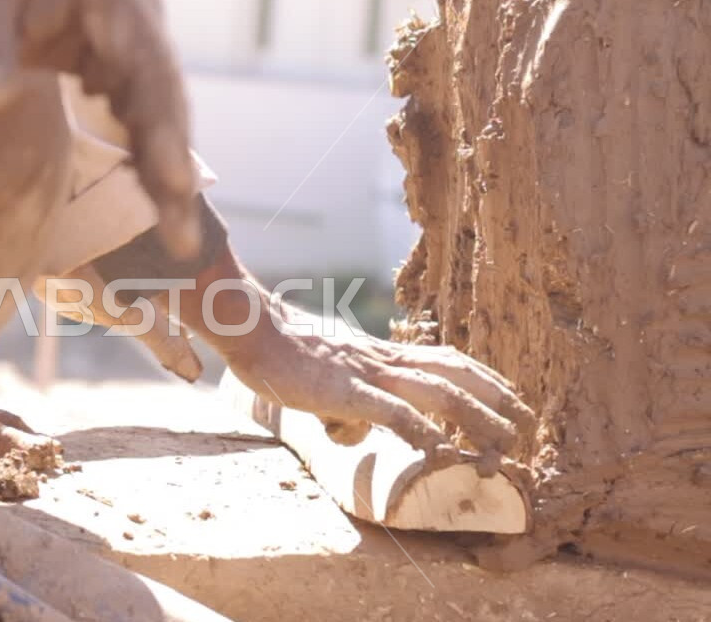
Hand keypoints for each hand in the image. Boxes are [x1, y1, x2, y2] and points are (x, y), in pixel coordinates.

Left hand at [0, 0, 202, 260]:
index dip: (164, 128)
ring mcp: (120, 58)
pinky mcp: (102, 81)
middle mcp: (132, 31)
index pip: (152, 67)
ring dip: (158, 181)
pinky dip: (132, 171)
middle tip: (180, 240)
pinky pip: (126, 129)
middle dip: (171, 173)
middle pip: (162, 106)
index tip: (172, 181)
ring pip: (150, 123)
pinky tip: (139, 215)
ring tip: (174, 241)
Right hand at [239, 331, 535, 472]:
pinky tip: (440, 451)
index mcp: (380, 353)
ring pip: (438, 394)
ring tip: (503, 448)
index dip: (483, 378)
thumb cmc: (281, 352)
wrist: (252, 330)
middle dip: (497, 401)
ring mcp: (367, 374)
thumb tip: (354, 430)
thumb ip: (347, 401)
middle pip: (455, 376)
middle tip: (527, 426)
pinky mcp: (345, 391)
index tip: (510, 397)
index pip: (445, 360)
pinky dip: (422, 431)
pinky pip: (392, 411)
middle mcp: (383, 360)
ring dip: (476, 421)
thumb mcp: (325, 376)